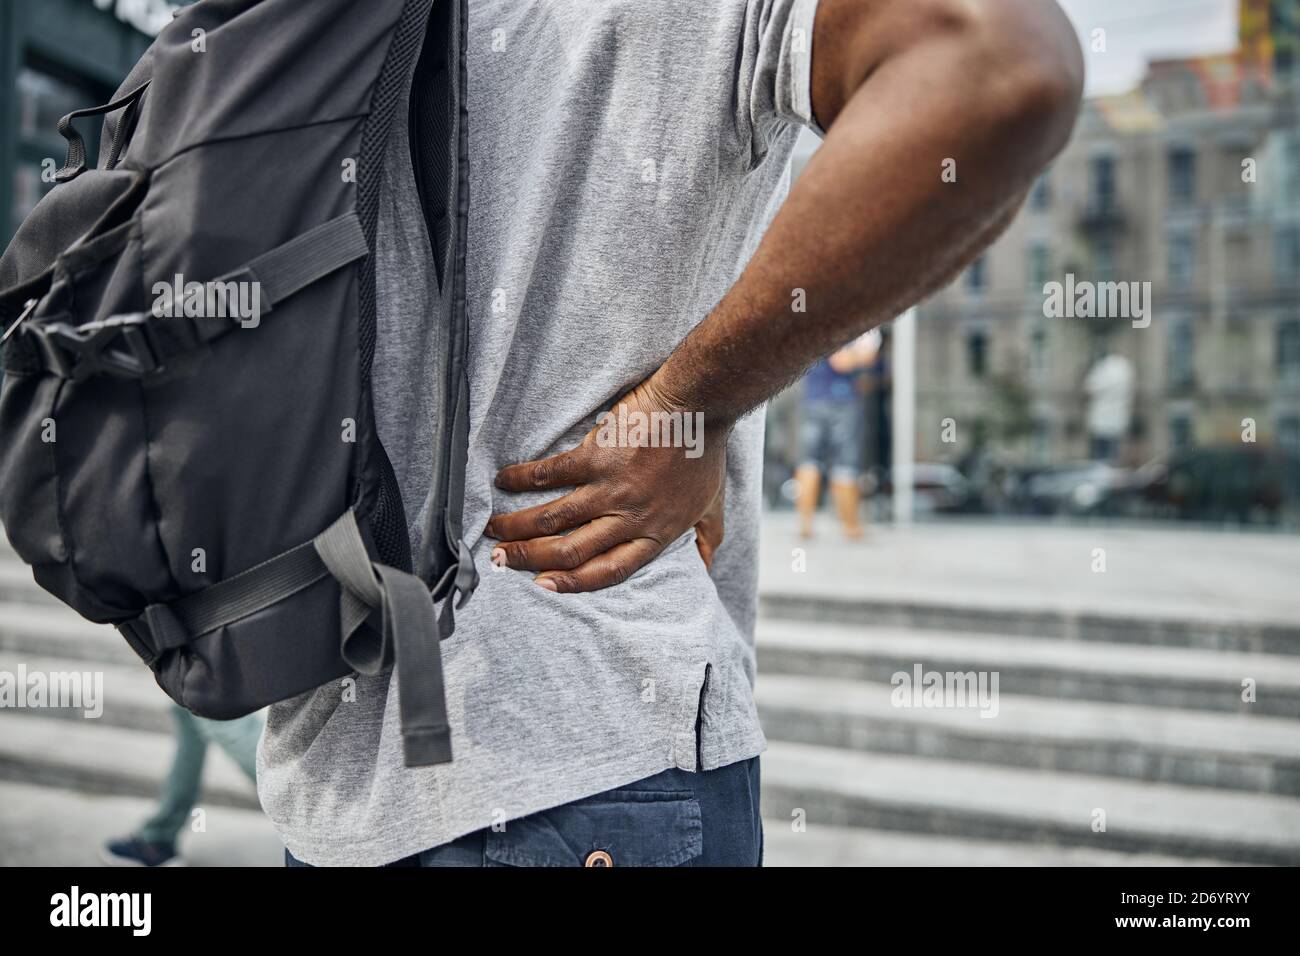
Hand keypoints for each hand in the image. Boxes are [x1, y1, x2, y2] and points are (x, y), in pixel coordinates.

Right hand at [486, 377, 728, 592]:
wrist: (700, 405)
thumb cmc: (705, 453)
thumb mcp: (713, 505)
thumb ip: (708, 538)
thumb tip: (708, 566)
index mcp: (655, 534)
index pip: (609, 570)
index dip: (573, 583)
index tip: (544, 584)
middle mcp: (629, 518)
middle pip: (572, 551)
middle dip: (530, 559)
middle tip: (502, 560)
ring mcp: (610, 488)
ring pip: (554, 519)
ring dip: (518, 527)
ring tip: (494, 529)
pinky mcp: (596, 457)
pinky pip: (550, 475)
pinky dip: (522, 479)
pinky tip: (502, 481)